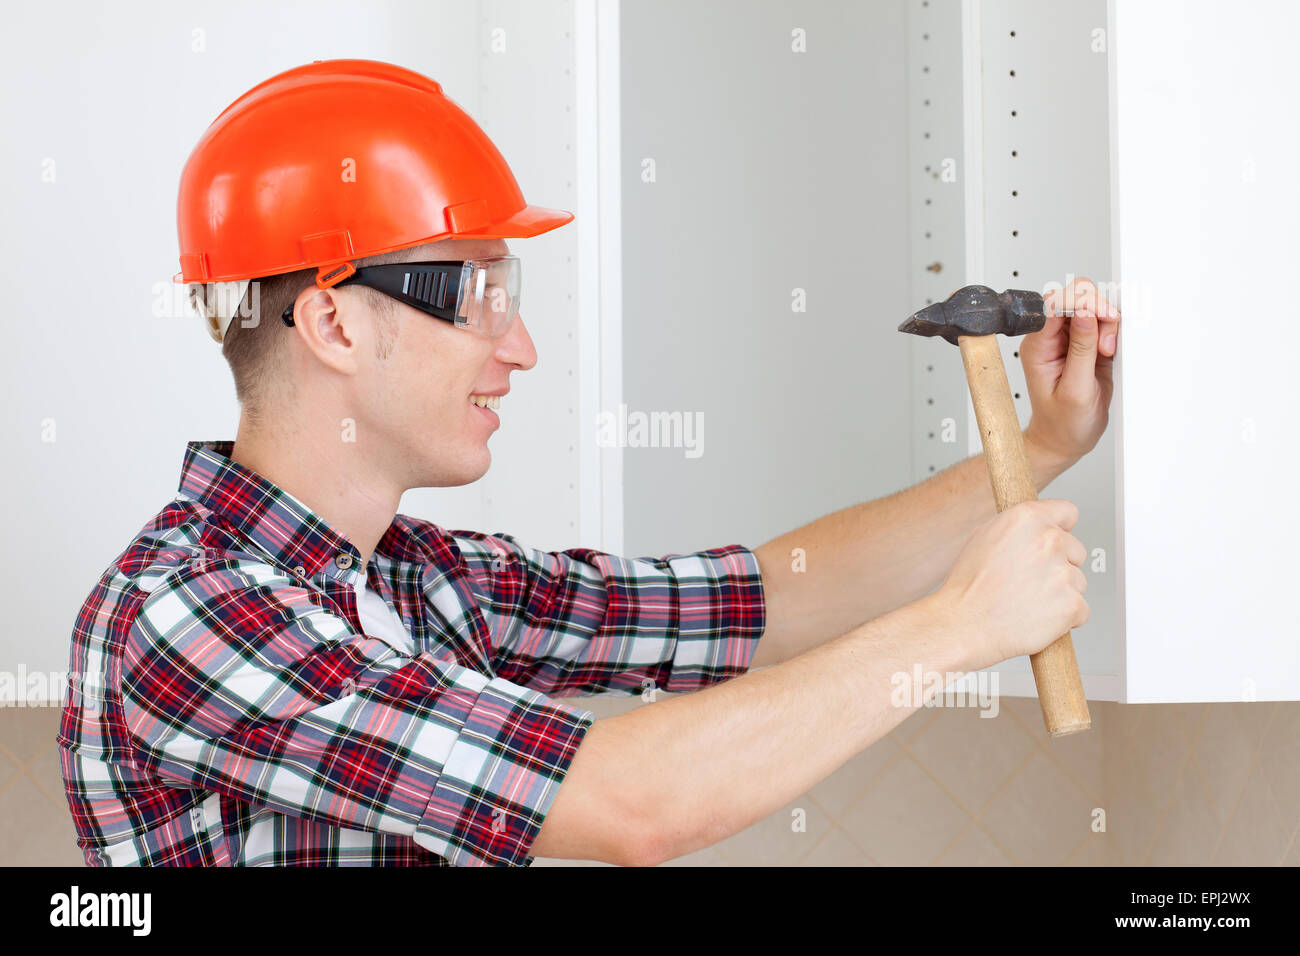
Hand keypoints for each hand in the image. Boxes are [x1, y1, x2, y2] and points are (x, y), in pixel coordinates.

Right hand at [934, 499, 1088, 668]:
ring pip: (1078, 581)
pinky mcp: (1072, 604)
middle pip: (1077, 550)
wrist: (963, 625)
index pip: (1067, 512)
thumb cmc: (968, 587)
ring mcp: (1063, 573)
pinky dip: (1065, 618)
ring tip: (1028, 601)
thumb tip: (1037, 527)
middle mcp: (1049, 540)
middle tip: (1031, 581)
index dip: (1061, 529)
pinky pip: (1081, 610)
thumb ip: (1018, 528)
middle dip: (1060, 565)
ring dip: (1061, 593)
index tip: (1055, 542)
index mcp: (1027, 518)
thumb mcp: (983, 538)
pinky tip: (1038, 617)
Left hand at [1020, 276, 1120, 467]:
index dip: (1082, 302)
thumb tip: (1084, 312)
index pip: (1055, 303)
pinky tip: (1109, 353)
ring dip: (1107, 325)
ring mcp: (1069, 339)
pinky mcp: (1086, 344)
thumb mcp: (1075, 389)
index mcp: (1037, 345)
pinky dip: (1112, 333)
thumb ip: (1081, 350)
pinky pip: (1103, 323)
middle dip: (1098, 312)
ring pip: (1093, 307)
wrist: (1065, 439)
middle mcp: (1051, 338)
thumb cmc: (1063, 422)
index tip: (1102, 316)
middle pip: (1076, 297)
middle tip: (1105, 343)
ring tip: (1106, 354)